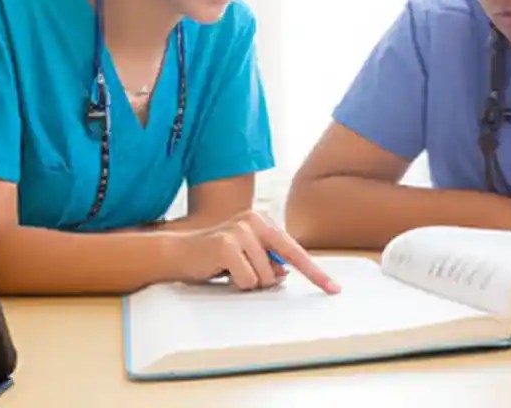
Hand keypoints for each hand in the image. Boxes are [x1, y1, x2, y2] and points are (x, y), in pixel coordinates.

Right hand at [177, 210, 341, 293]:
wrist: (177, 252)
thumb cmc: (214, 256)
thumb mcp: (246, 256)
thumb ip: (267, 261)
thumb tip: (284, 273)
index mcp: (263, 221)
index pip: (295, 250)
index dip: (315, 272)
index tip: (333, 288)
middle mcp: (255, 221)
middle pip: (284, 263)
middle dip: (278, 279)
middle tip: (274, 282)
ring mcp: (241, 231)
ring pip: (264, 276)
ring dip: (248, 282)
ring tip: (229, 271)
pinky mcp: (227, 244)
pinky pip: (247, 280)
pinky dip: (236, 283)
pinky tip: (221, 271)